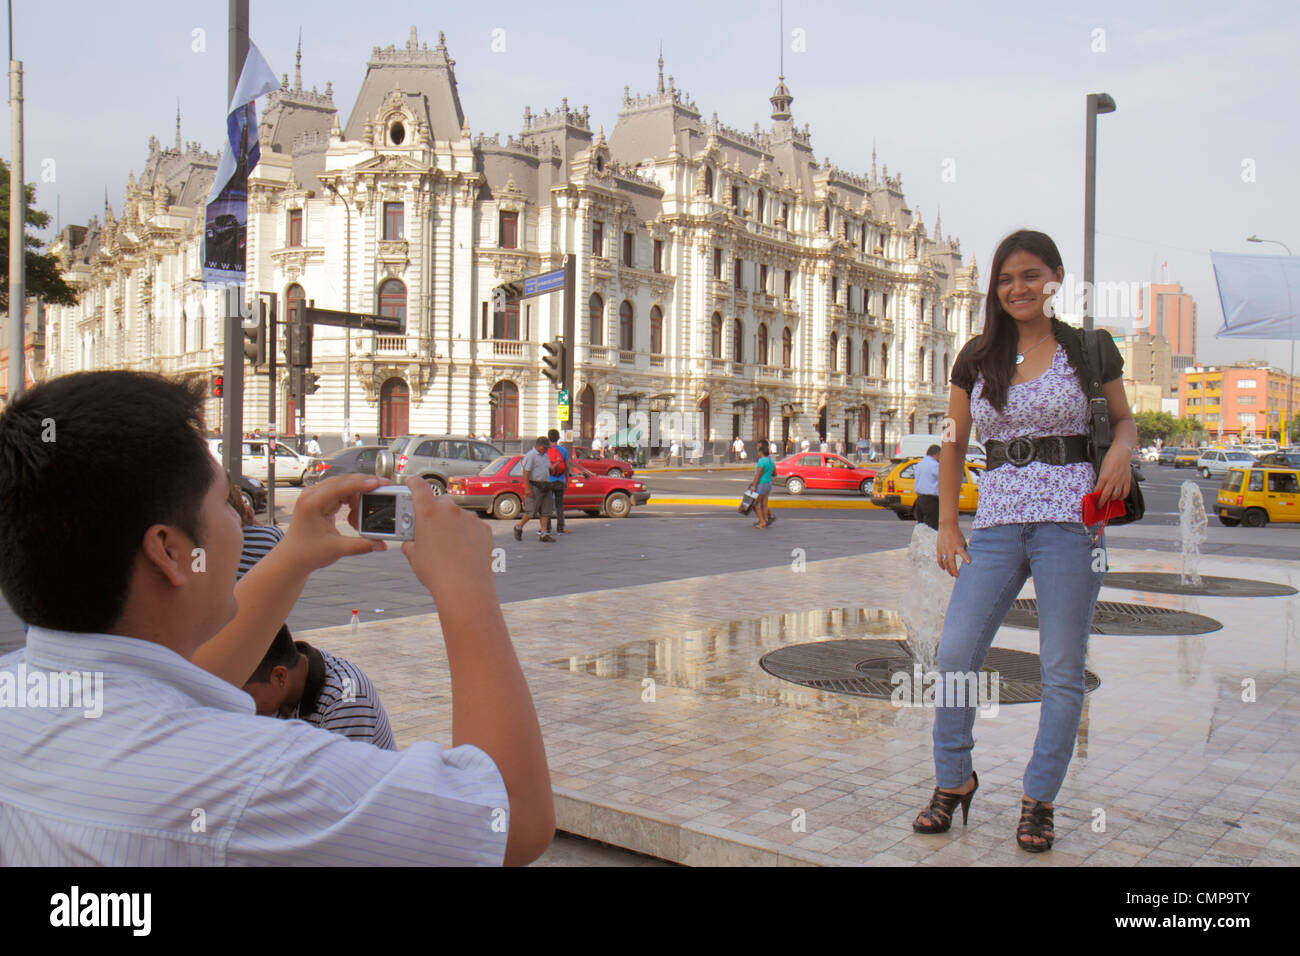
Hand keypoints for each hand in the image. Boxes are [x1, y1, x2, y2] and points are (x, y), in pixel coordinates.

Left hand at [281, 474, 388, 570]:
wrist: (292, 558)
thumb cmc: (307, 552)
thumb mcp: (337, 549)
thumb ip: (361, 545)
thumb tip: (381, 544)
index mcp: (312, 503)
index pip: (340, 486)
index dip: (361, 483)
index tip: (378, 483)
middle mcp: (312, 495)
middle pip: (343, 481)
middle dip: (364, 485)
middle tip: (383, 489)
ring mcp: (315, 495)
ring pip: (344, 485)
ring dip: (358, 496)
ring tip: (363, 515)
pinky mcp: (320, 500)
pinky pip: (340, 492)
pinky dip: (351, 500)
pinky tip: (355, 515)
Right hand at [399, 475, 494, 596]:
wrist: (465, 587)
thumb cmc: (436, 572)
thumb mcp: (413, 556)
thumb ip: (410, 542)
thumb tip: (410, 542)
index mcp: (428, 512)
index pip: (419, 487)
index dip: (413, 482)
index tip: (412, 482)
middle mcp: (450, 510)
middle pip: (440, 502)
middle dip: (435, 510)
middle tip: (430, 527)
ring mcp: (469, 518)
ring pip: (458, 515)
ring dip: (453, 523)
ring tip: (449, 546)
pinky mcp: (484, 528)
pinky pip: (473, 526)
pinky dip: (468, 533)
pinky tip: (464, 550)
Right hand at [936, 523, 970, 578]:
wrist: (947, 526)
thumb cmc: (957, 534)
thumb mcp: (963, 542)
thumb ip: (964, 550)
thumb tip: (968, 558)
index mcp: (958, 546)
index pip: (962, 552)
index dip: (965, 557)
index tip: (969, 562)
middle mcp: (950, 549)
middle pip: (951, 562)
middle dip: (954, 570)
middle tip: (957, 576)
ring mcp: (944, 550)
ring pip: (945, 563)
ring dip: (948, 569)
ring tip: (952, 574)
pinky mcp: (939, 549)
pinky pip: (939, 559)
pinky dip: (941, 565)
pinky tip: (943, 569)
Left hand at [1093, 444, 1132, 507]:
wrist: (1121, 453)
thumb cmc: (1110, 459)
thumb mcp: (1102, 469)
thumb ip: (1101, 479)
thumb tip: (1100, 488)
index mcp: (1104, 477)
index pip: (1098, 490)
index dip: (1096, 498)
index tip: (1094, 502)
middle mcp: (1112, 480)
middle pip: (1106, 495)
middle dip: (1102, 502)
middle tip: (1099, 506)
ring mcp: (1120, 481)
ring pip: (1116, 495)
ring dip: (1112, 500)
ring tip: (1109, 501)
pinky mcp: (1127, 480)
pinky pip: (1125, 492)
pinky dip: (1122, 496)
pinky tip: (1119, 498)